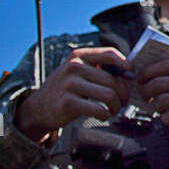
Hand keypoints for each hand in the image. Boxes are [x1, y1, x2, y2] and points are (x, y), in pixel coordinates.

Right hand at [14, 46, 130, 141]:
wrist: (38, 108)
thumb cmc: (64, 90)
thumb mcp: (76, 71)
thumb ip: (97, 68)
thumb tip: (127, 73)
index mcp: (79, 56)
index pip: (110, 54)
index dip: (126, 65)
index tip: (131, 76)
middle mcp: (74, 67)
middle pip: (113, 79)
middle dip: (123, 93)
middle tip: (122, 102)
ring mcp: (70, 84)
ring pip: (109, 94)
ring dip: (116, 106)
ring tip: (113, 110)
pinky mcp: (68, 102)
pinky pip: (98, 109)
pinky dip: (106, 114)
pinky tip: (104, 115)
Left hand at [136, 56, 168, 130]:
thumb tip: (152, 69)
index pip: (165, 66)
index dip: (148, 72)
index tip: (140, 77)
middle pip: (160, 83)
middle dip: (146, 89)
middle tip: (142, 93)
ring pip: (163, 101)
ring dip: (153, 104)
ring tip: (152, 105)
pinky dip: (163, 117)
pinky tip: (164, 115)